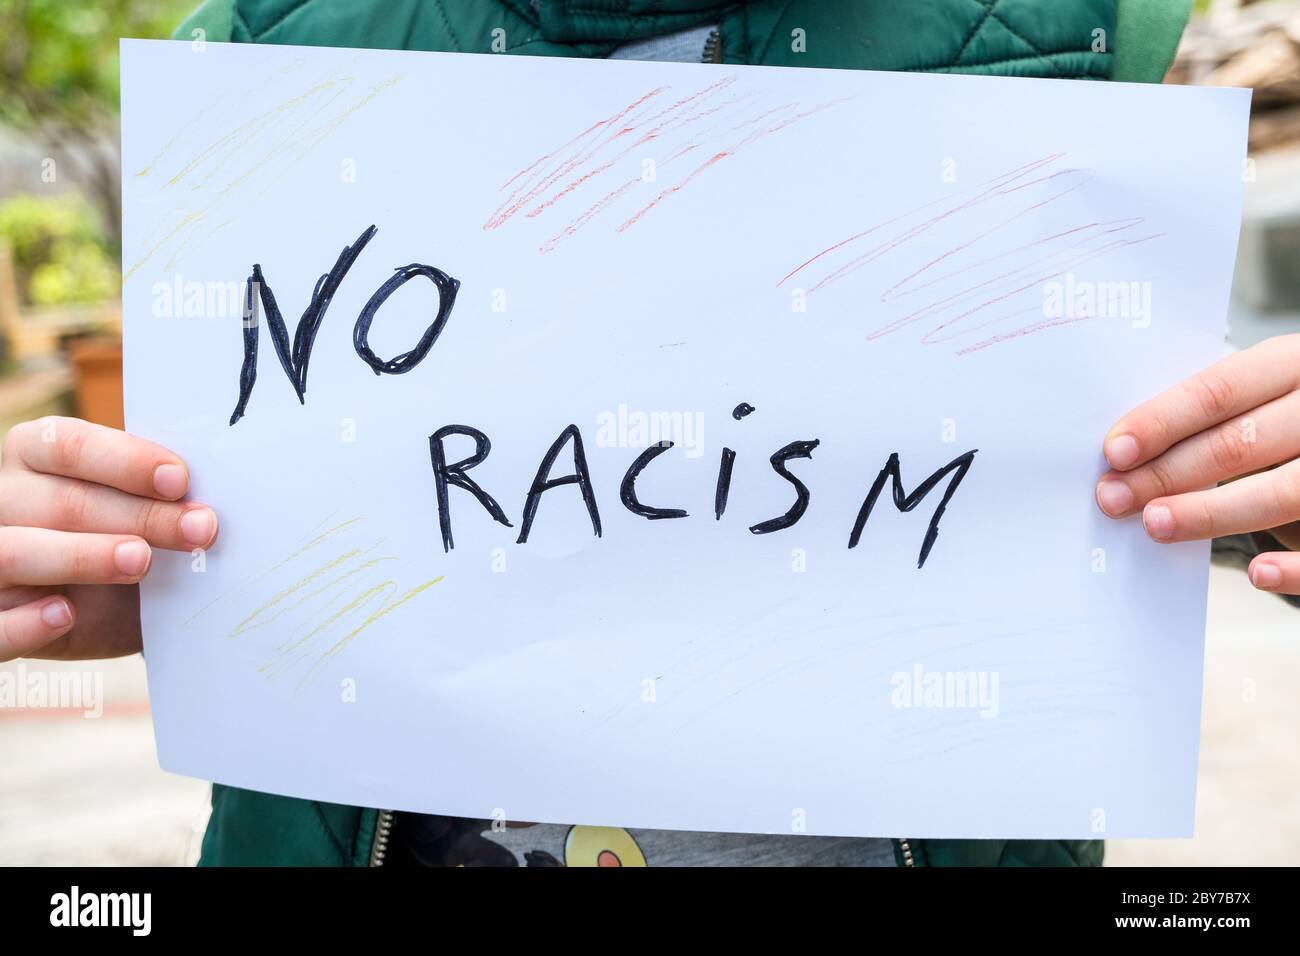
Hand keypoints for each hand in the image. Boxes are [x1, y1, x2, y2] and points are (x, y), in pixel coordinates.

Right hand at [0, 417, 217, 660]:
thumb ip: (161, 499)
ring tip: (142, 562)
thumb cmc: (127, 541)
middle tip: (199, 530)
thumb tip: (210, 499)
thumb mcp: (142, 515)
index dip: (126, 460)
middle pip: (61, 501)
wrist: (110, 607)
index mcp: (34, 454)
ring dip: (82, 557)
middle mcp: (0, 500)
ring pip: (13, 554)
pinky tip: (65, 615)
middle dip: (137, 516)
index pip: (68, 445)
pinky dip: (24, 623)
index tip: (180, 480)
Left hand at [1096, 334, 1299, 593]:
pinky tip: (1257, 573)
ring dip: (1212, 512)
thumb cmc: (1285, 429)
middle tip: (1115, 498)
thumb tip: (1128, 456)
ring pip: (1284, 490)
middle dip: (1169, 473)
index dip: (1163, 421)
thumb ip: (1216, 419)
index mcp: (1293, 366)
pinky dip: (1296, 566)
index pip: (1221, 390)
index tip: (1114, 452)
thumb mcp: (1263, 402)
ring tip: (1156, 524)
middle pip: (1242, 442)